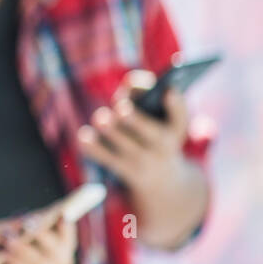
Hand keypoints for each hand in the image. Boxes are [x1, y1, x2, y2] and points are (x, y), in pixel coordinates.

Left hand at [0, 216, 76, 263]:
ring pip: (39, 263)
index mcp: (62, 252)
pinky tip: (3, 254)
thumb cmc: (12, 253)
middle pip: (57, 252)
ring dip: (23, 249)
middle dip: (42, 236)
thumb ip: (27, 229)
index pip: (68, 240)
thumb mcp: (20, 238)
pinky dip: (15, 262)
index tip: (61, 215)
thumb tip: (27, 219)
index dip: (67, 229)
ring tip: (8, 239)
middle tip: (28, 223)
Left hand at [77, 70, 190, 191]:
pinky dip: (95, 148)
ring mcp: (145, 160)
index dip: (175, 103)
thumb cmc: (156, 133)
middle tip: (121, 107)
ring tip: (101, 117)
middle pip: (150, 132)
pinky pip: (109, 159)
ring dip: (112, 132)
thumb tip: (131, 84)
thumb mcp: (159, 117)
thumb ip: (147, 97)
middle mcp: (163, 145)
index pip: (180, 115)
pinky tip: (83, 136)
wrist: (163, 179)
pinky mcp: (127, 170)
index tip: (168, 89)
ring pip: (127, 147)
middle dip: (135, 120)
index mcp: (176, 128)